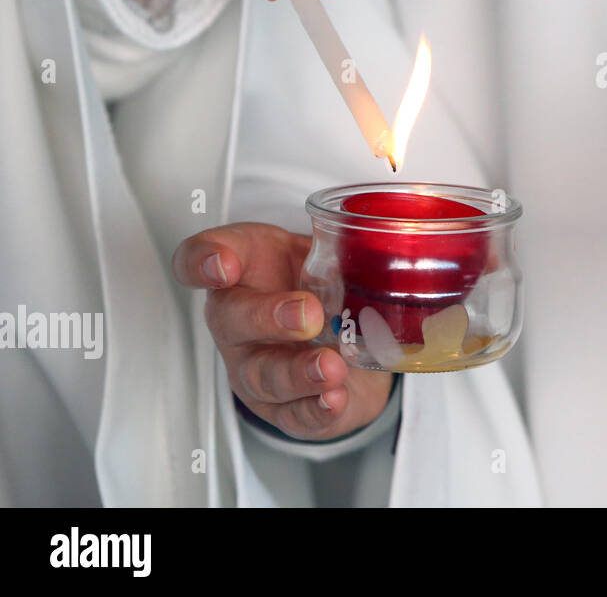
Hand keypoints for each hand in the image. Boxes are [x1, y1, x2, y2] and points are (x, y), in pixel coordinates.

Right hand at [173, 223, 392, 438]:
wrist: (344, 340)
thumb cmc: (315, 287)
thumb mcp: (318, 247)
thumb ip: (334, 235)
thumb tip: (370, 229)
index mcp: (240, 275)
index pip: (198, 260)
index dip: (202, 261)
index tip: (222, 263)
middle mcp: (238, 323)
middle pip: (233, 322)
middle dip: (269, 318)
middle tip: (309, 313)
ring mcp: (256, 369)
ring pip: (265, 376)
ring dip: (298, 373)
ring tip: (331, 367)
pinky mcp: (285, 408)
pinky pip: (294, 415)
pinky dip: (314, 410)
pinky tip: (333, 399)